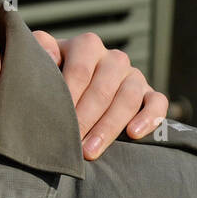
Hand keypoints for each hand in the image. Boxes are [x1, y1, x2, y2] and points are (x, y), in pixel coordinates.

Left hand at [31, 30, 167, 160]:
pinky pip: (157, 102)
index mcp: (86, 46)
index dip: (68, 97)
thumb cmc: (52, 75)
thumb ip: (39, 49)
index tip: (54, 121)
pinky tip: (134, 134)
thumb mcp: (41, 60)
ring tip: (90, 151)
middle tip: (70, 145)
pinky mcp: (150, 93)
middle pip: (103, 89)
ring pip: (129, 98)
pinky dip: (150, 117)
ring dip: (109, 127)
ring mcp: (133, 75)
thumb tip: (50, 56)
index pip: (79, 71)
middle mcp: (113, 58)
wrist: (75, 87)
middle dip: (85, 119)